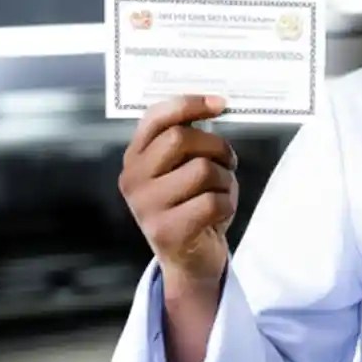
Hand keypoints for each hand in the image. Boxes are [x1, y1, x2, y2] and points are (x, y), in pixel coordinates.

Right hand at [119, 95, 238, 290]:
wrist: (190, 258)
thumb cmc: (192, 203)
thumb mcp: (185, 167)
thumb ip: (189, 139)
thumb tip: (214, 104)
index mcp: (135, 157)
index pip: (156, 117)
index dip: (189, 104)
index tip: (219, 103)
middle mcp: (133, 179)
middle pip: (181, 139)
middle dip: (216, 145)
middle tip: (228, 159)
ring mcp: (146, 206)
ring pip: (203, 169)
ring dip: (225, 178)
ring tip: (220, 191)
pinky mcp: (166, 231)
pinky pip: (212, 201)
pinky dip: (226, 204)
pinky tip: (218, 214)